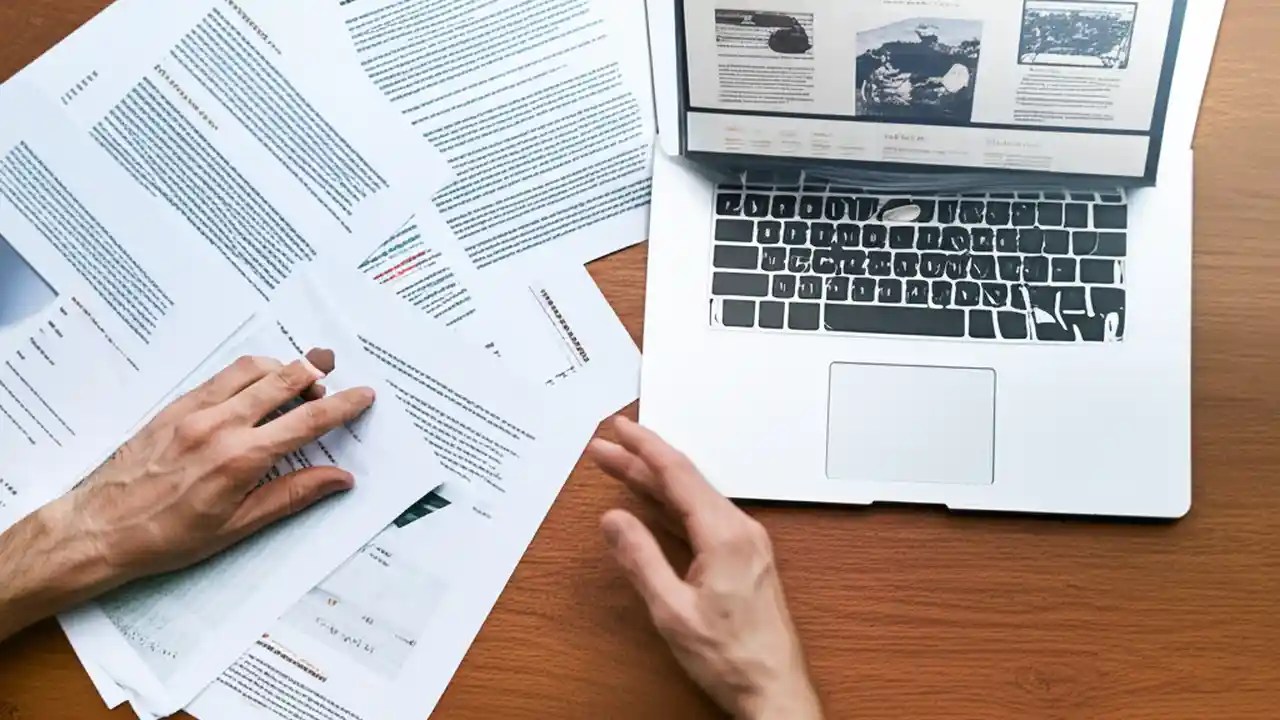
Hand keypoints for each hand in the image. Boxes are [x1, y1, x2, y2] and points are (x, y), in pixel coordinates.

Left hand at [65, 350, 373, 581]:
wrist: (100, 529)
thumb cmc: (166, 537)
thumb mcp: (238, 526)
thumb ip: (292, 495)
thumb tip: (338, 479)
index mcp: (240, 459)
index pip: (307, 421)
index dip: (343, 405)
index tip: (363, 395)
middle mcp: (219, 425)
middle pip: (282, 380)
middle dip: (315, 373)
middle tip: (335, 372)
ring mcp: (193, 411)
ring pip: (251, 370)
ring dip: (281, 368)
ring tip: (298, 380)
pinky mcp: (174, 407)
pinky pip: (220, 378)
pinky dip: (248, 374)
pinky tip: (255, 386)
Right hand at [589, 416, 822, 719]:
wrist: (774, 689)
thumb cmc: (731, 658)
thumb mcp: (672, 611)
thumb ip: (641, 560)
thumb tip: (614, 520)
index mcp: (725, 535)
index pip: (678, 474)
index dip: (645, 448)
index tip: (620, 430)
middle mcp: (740, 531)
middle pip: (683, 483)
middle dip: (640, 462)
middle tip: (604, 449)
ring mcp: (746, 543)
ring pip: (693, 499)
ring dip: (655, 483)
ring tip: (619, 468)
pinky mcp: (745, 557)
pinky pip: (703, 517)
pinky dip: (672, 506)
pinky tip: (653, 504)